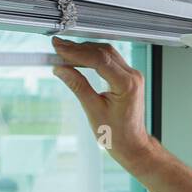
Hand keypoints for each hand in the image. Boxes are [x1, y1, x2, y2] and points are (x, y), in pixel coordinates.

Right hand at [50, 37, 153, 169]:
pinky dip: (93, 56)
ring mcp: (132, 75)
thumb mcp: (93, 110)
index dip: (77, 52)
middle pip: (103, 52)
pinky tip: (79, 58)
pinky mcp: (128, 77)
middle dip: (79, 48)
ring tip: (64, 51)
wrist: (131, 145)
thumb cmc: (116, 135)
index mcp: (126, 84)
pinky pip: (110, 60)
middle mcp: (133, 76)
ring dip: (85, 50)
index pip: (99, 60)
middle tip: (58, 46)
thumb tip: (61, 69)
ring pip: (106, 53)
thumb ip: (78, 86)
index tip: (59, 48)